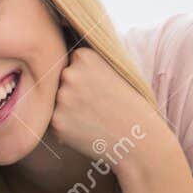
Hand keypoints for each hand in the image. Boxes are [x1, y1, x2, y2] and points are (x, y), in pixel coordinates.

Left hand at [48, 47, 154, 163]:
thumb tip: (56, 65)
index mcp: (83, 56)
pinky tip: (86, 128)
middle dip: (72, 94)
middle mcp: (69, 73)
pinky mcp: (55, 122)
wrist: (138, 137)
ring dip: (67, 110)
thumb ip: (84, 65)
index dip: (83, 78)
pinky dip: (66, 127)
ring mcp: (61, 98)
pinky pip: (54, 122)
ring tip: (92, 117)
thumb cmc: (127, 104)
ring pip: (54, 103)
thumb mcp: (111, 70)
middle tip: (95, 105)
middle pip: (58, 83)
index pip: (69, 64)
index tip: (98, 87)